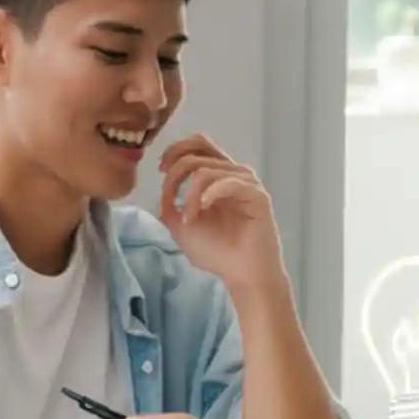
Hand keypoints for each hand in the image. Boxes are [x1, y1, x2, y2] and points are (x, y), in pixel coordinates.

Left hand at [159, 134, 286, 290]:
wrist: (241, 274)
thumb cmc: (216, 251)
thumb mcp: (180, 226)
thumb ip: (170, 204)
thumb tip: (164, 191)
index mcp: (218, 175)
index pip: (197, 144)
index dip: (174, 151)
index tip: (161, 172)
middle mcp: (233, 173)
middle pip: (200, 147)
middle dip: (176, 170)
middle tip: (169, 196)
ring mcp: (246, 182)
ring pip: (206, 170)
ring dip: (189, 195)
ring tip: (188, 221)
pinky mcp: (257, 195)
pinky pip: (227, 182)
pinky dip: (208, 195)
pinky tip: (202, 209)